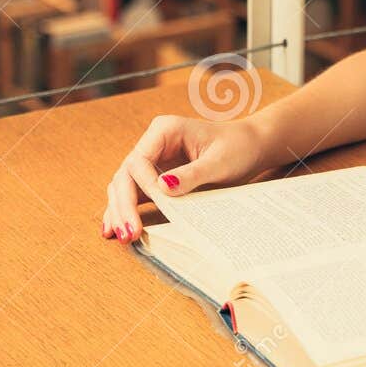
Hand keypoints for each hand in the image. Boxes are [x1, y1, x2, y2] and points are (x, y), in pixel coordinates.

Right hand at [103, 113, 273, 242]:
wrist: (251, 147)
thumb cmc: (238, 147)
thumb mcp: (219, 162)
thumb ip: (192, 174)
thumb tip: (162, 187)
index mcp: (164, 130)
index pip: (139, 161)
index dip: (143, 186)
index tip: (156, 206)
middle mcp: (153, 144)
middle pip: (126, 175)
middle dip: (124, 204)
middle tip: (128, 232)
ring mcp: (153, 161)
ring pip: (125, 186)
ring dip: (120, 211)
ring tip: (122, 236)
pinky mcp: (156, 178)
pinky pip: (135, 194)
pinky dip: (125, 210)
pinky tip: (113, 229)